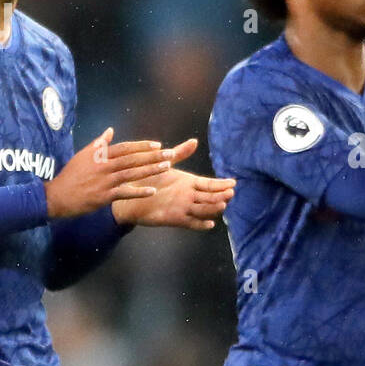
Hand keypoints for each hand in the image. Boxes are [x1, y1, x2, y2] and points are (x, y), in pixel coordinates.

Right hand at [45, 128, 173, 218]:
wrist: (57, 196)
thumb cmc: (71, 175)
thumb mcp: (83, 156)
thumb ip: (99, 143)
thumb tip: (110, 130)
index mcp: (100, 155)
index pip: (125, 148)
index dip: (142, 146)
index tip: (157, 145)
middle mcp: (104, 166)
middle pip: (133, 159)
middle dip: (153, 156)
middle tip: (171, 154)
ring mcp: (105, 181)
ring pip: (132, 173)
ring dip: (150, 170)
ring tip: (167, 167)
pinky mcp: (104, 196)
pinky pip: (125, 193)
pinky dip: (139, 192)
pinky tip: (152, 190)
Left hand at [111, 139, 235, 228]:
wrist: (131, 196)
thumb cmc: (148, 179)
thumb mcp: (165, 163)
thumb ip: (180, 153)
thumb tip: (194, 141)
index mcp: (189, 183)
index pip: (210, 184)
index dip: (221, 184)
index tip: (233, 182)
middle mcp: (190, 196)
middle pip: (210, 197)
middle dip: (221, 195)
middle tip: (230, 193)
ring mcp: (184, 208)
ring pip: (204, 209)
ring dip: (213, 208)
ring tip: (222, 204)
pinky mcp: (177, 219)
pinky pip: (192, 223)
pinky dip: (201, 224)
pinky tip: (210, 223)